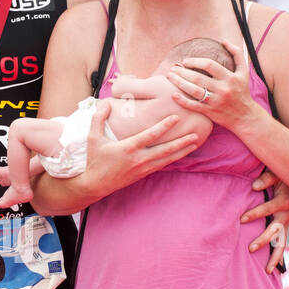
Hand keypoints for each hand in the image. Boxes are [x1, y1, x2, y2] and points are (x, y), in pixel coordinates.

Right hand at [85, 99, 199, 193]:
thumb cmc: (95, 160)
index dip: (164, 126)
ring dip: (182, 151)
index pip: (150, 135)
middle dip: (182, 141)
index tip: (176, 118)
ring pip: (167, 158)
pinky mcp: (143, 174)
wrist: (95, 184)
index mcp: (128, 148)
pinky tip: (181, 153)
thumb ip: (98, 119)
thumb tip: (106, 103)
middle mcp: (139, 159)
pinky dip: (173, 158)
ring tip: (195, 143)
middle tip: (196, 133)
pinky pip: (162, 165)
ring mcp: (142, 168)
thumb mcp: (93, 138)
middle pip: (165, 150)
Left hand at [166, 39, 256, 130]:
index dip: (195, 61)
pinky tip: (173, 94)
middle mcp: (223, 89)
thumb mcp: (244, 72)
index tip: (185, 61)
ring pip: (194, 91)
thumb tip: (224, 41)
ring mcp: (216, 101)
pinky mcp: (210, 112)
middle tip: (172, 68)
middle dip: (182, 72)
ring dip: (179, 83)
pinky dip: (182, 100)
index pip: (210, 65)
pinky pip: (193, 106)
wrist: (245, 116)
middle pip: (198, 78)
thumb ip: (237, 54)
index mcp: (230, 77)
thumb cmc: (242, 91)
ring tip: (170, 77)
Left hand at [240, 170, 288, 274]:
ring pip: (282, 243)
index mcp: (284, 201)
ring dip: (275, 256)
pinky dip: (278, 257)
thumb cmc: (284, 175)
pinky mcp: (284, 227)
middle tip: (250, 248)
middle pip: (277, 231)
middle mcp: (287, 215)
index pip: (269, 208)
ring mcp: (286, 223)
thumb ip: (267, 178)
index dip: (256, 213)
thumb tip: (253, 186)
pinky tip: (271, 270)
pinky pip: (282, 245)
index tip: (241, 219)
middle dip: (264, 240)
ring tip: (267, 270)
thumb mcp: (278, 172)